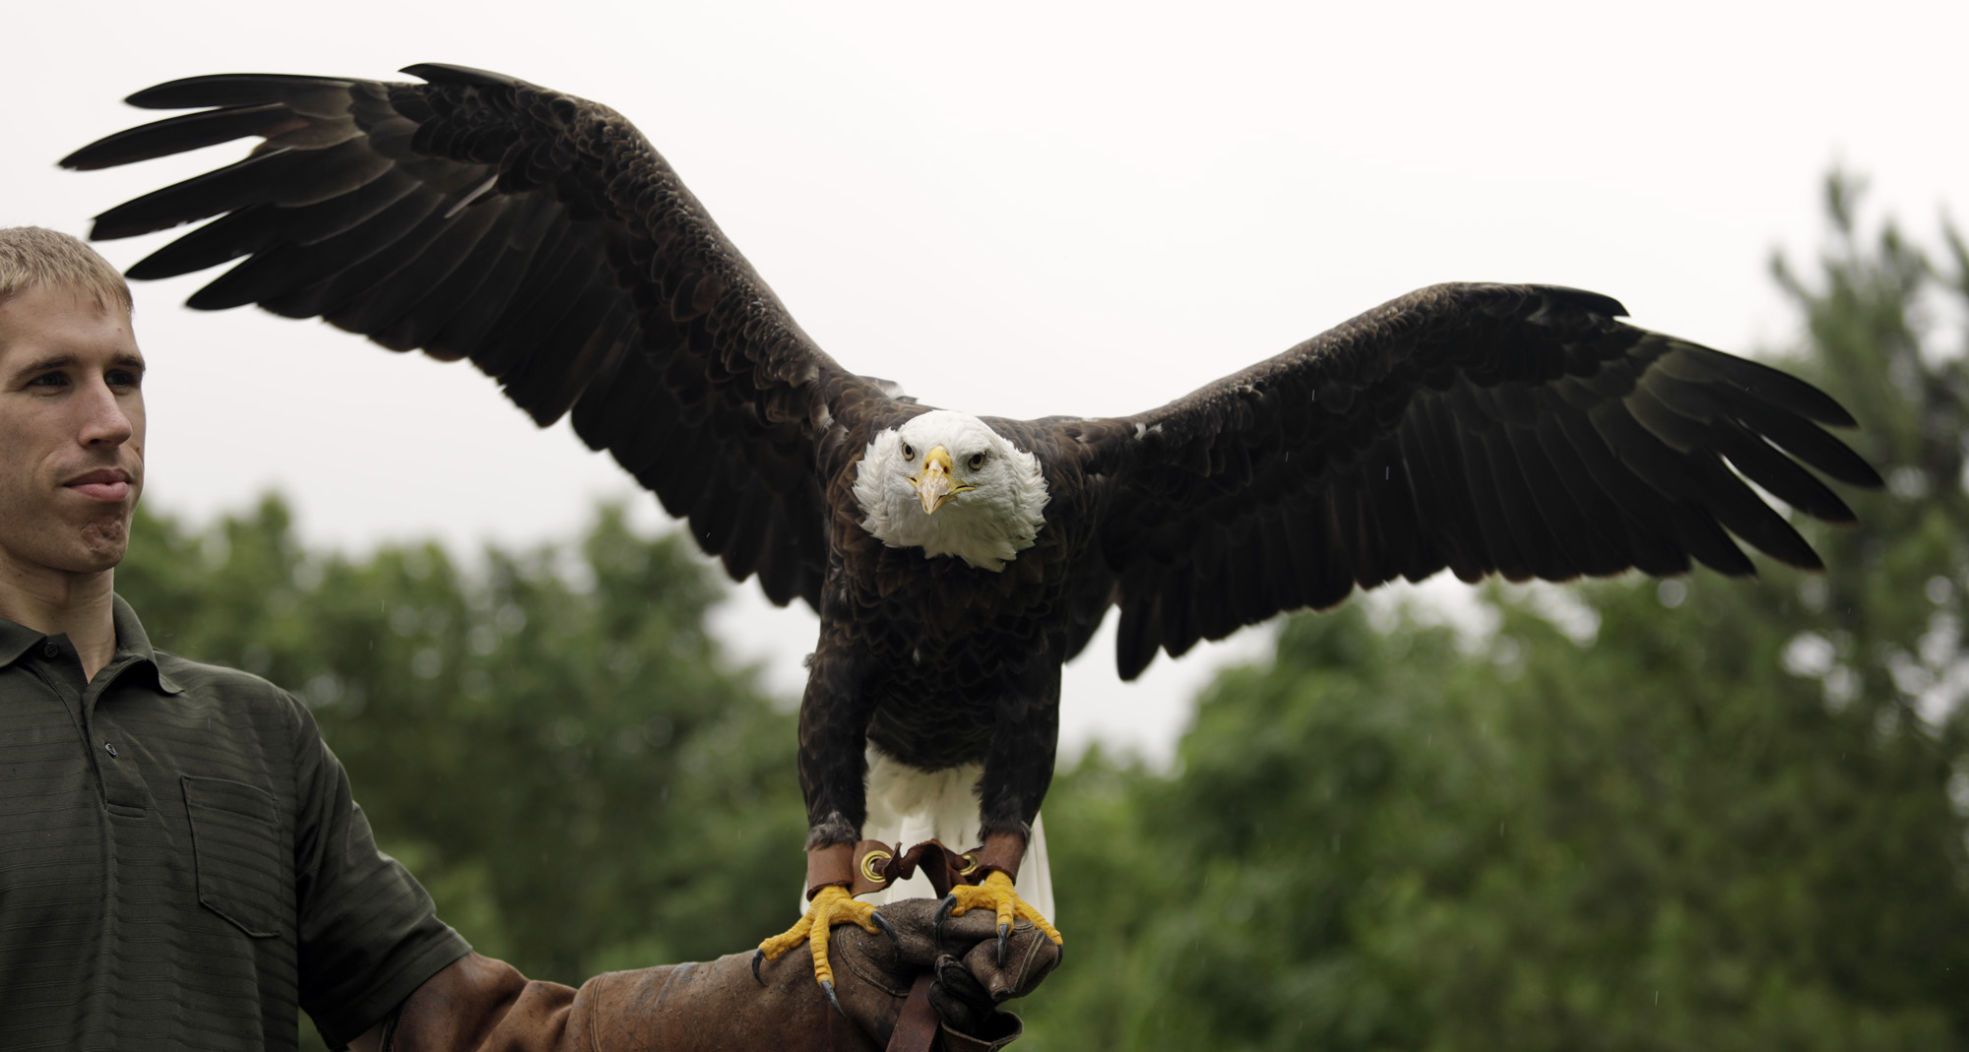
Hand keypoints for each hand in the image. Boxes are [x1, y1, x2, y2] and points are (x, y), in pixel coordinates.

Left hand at [828, 897, 1058, 1046]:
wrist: (848, 954)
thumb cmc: (890, 929)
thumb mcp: (935, 918)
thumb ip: (976, 925)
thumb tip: (1018, 930)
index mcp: (974, 953)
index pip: (1015, 964)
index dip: (1019, 960)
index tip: (999, 949)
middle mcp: (968, 983)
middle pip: (1003, 992)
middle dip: (986, 976)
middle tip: (952, 960)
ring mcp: (953, 1008)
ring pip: (984, 1013)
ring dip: (965, 991)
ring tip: (938, 973)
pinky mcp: (935, 1034)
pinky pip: (962, 1034)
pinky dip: (953, 1012)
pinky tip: (933, 995)